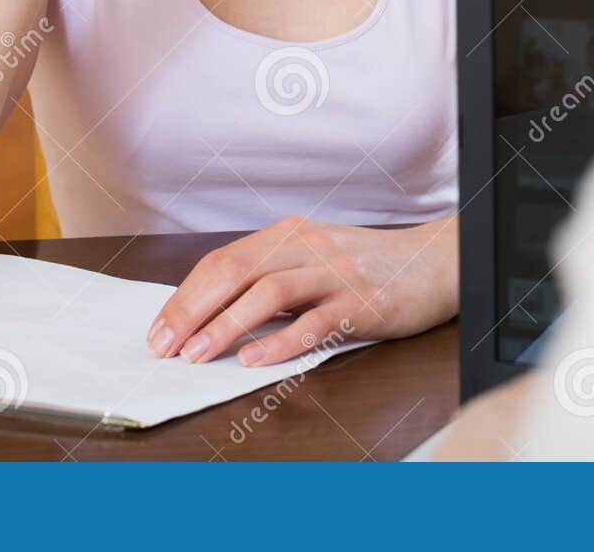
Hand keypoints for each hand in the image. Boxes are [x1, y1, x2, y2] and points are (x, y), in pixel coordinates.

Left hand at [145, 215, 458, 365]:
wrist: (435, 263)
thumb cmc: (367, 266)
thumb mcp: (313, 258)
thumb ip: (270, 275)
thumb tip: (209, 313)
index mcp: (288, 234)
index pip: (222, 261)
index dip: (184, 297)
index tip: (158, 332)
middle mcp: (308, 245)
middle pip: (236, 271)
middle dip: (192, 311)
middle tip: (164, 347)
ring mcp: (336, 271)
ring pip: (269, 291)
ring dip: (227, 325)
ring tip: (199, 355)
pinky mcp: (363, 300)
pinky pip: (315, 320)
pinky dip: (281, 341)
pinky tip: (255, 359)